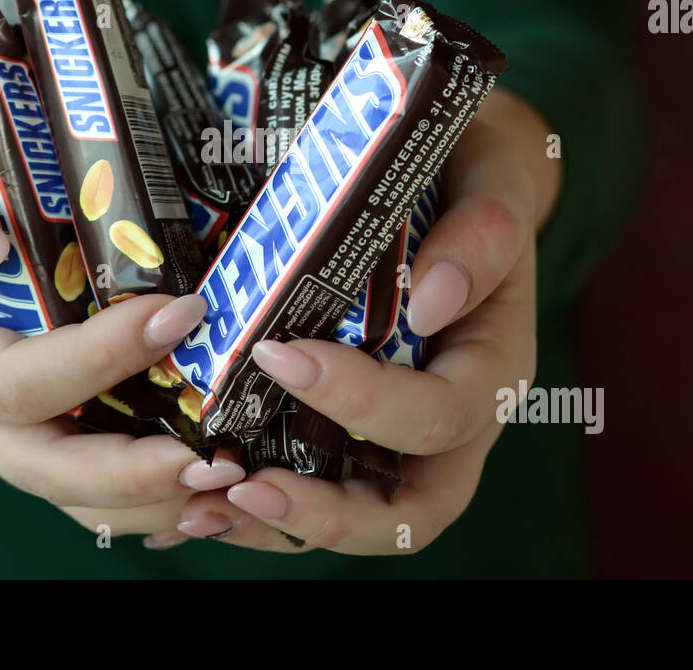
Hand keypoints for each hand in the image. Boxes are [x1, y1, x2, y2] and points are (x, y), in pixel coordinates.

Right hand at [0, 88, 246, 541]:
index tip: (176, 314)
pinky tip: (222, 482)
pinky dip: (160, 488)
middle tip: (215, 460)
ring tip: (231, 481)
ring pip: (83, 491)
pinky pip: (107, 475)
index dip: (96, 359)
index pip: (15, 383)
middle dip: (132, 473)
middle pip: (49, 467)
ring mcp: (19, 421)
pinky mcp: (62, 416)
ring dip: (158, 497)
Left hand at [153, 89, 557, 552]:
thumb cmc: (470, 169)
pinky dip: (265, 509)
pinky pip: (320, 489)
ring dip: (283, 522)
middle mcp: (455, 418)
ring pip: (358, 515)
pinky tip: (199, 497)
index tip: (282, 354)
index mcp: (492, 364)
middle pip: (410, 510)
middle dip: (324, 510)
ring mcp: (406, 434)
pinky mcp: (358, 430)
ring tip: (204, 504)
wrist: (453, 169)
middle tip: (241, 485)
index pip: (440, 414)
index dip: (366, 400)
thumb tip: (430, 303)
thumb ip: (480, 232)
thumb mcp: (489, 175)